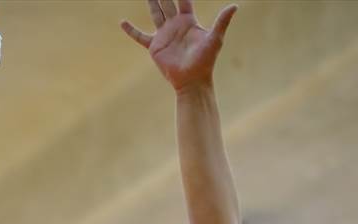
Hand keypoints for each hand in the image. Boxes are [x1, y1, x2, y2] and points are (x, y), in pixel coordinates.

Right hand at [121, 0, 236, 91]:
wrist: (193, 81)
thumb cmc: (205, 62)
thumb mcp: (215, 39)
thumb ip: (222, 21)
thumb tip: (235, 6)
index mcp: (188, 21)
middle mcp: (175, 25)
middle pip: (167, 2)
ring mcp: (164, 35)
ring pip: (156, 13)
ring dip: (151, 2)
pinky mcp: (155, 47)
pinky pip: (140, 37)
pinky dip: (131, 30)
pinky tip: (122, 22)